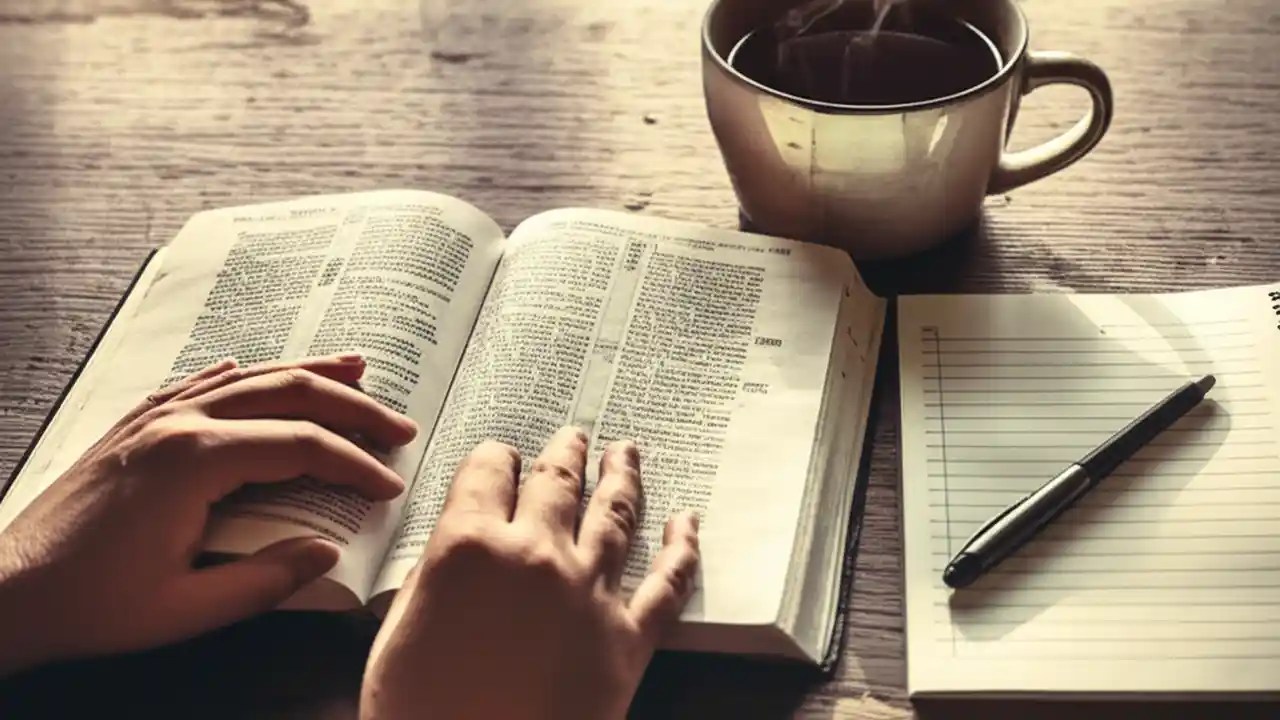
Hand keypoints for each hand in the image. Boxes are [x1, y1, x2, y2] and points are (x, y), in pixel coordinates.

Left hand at [0, 355, 416, 674]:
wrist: (5, 593)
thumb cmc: (89, 606)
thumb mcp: (186, 609)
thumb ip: (265, 579)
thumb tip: (328, 551)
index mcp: (195, 461)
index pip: (301, 444)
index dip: (354, 464)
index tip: (389, 486)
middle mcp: (177, 424)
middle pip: (285, 391)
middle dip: (351, 405)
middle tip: (397, 425)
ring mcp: (152, 419)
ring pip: (247, 377)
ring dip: (307, 372)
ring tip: (358, 367)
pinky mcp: (133, 428)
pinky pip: (196, 384)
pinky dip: (237, 374)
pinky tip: (250, 368)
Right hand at [360, 427, 699, 719]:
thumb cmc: (420, 714)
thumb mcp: (397, 634)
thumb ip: (432, 578)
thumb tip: (458, 549)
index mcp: (468, 548)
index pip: (486, 472)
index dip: (494, 458)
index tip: (501, 456)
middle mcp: (534, 555)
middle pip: (555, 480)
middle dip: (564, 451)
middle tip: (575, 435)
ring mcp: (588, 593)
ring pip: (615, 512)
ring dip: (622, 474)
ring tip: (627, 451)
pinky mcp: (629, 638)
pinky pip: (667, 580)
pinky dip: (682, 545)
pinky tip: (688, 521)